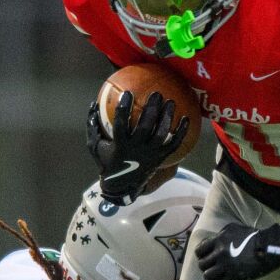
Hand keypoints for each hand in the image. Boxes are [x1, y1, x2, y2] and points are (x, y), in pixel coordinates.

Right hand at [86, 90, 188, 204]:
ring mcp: (150, 155)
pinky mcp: (160, 158)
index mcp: (120, 145)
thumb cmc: (107, 162)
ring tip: (171, 102)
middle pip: (146, 127)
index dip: (124, 108)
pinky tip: (186, 119)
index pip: (121, 123)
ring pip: (161, 135)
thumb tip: (93, 104)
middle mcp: (136, 149)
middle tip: (156, 94)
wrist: (121, 186)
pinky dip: (181, 132)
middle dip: (151, 109)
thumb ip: (93, 126)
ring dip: (166, 117)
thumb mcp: (95, 146)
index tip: (127, 93)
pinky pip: (174, 145)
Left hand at [196, 221, 279, 279]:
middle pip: (202, 265)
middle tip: (208, 271)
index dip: (201, 256)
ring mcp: (226, 265)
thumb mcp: (233, 229)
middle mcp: (219, 253)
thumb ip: (220, 235)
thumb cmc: (252, 236)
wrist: (267, 247)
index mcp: (218, 240)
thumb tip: (212, 242)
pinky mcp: (234, 276)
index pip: (200, 250)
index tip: (204, 259)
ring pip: (208, 276)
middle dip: (205, 268)